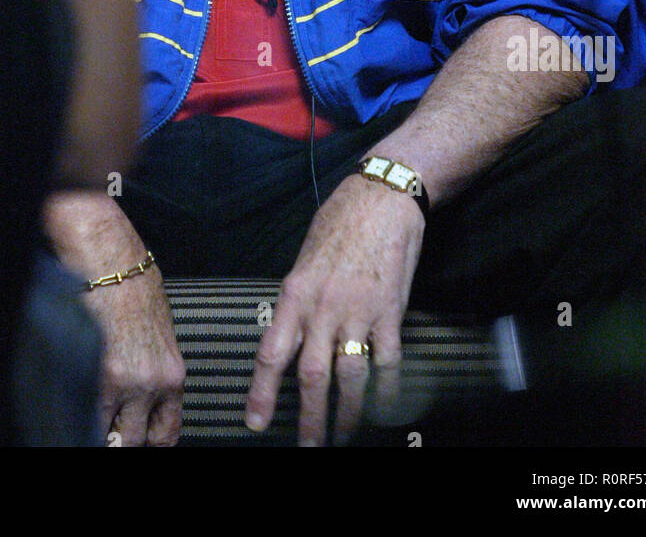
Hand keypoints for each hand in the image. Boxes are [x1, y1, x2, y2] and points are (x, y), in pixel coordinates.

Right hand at [45, 191, 184, 445]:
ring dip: (100, 431)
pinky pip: (85, 416)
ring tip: (93, 418)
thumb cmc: (134, 284)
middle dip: (122, 442)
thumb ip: (156, 368)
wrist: (108, 258)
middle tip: (111, 431)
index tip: (139, 439)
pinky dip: (80, 416)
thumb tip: (147, 396)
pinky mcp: (92, 373)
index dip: (149, 442)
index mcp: (172, 373)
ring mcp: (120, 383)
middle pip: (135, 442)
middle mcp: (149, 385)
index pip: (166, 433)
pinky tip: (76, 406)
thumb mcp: (160, 332)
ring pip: (108, 437)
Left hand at [244, 173, 423, 445]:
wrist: (382, 196)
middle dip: (308, 418)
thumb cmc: (341, 220)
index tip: (254, 422)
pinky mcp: (391, 313)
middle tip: (307, 447)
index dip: (262, 392)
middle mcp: (324, 308)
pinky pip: (388, 363)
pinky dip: (386, 390)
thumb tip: (290, 327)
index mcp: (295, 293)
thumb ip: (298, 296)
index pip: (272, 351)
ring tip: (344, 436)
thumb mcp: (305, 255)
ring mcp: (359, 313)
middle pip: (311, 377)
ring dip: (347, 415)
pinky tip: (384, 406)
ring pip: (349, 378)